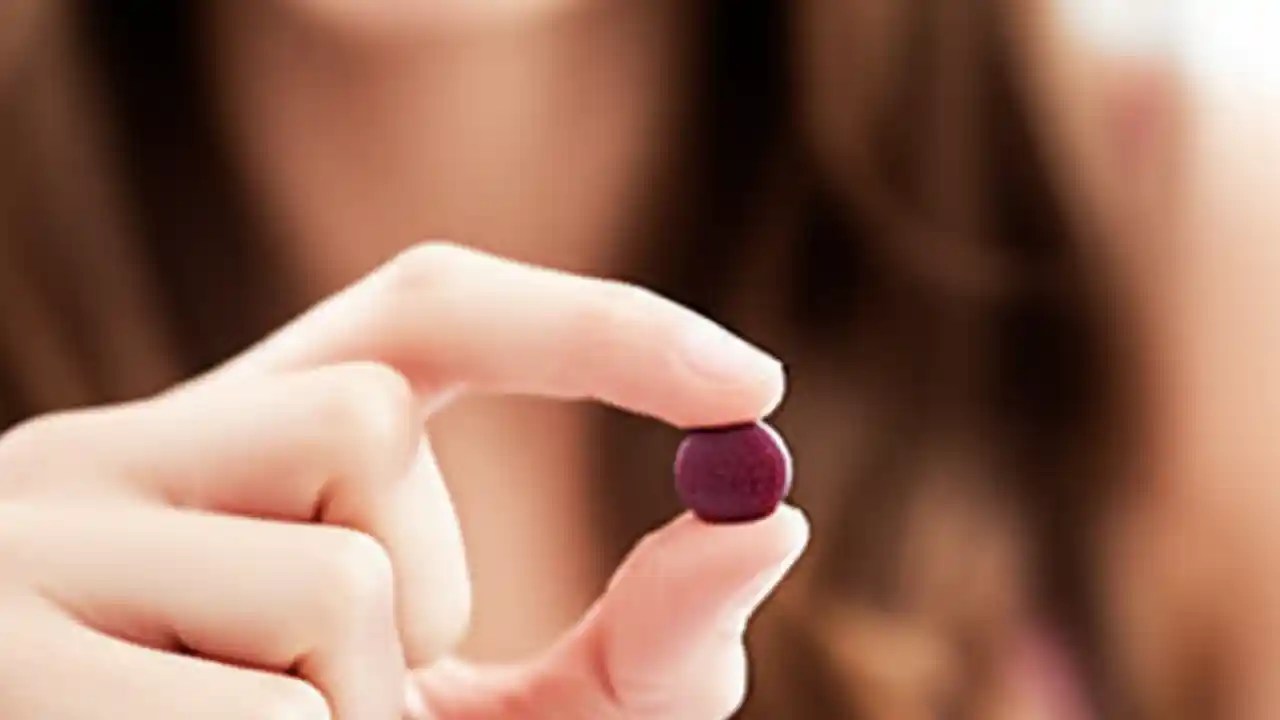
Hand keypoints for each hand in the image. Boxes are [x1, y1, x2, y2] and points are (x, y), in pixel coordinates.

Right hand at [0, 243, 807, 718]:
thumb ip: (628, 655)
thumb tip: (767, 527)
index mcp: (222, 450)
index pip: (418, 310)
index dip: (589, 323)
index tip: (750, 386)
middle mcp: (103, 458)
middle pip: (368, 420)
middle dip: (428, 586)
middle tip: (349, 697)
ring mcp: (33, 551)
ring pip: (337, 577)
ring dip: (365, 710)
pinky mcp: (2, 669)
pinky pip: (272, 718)